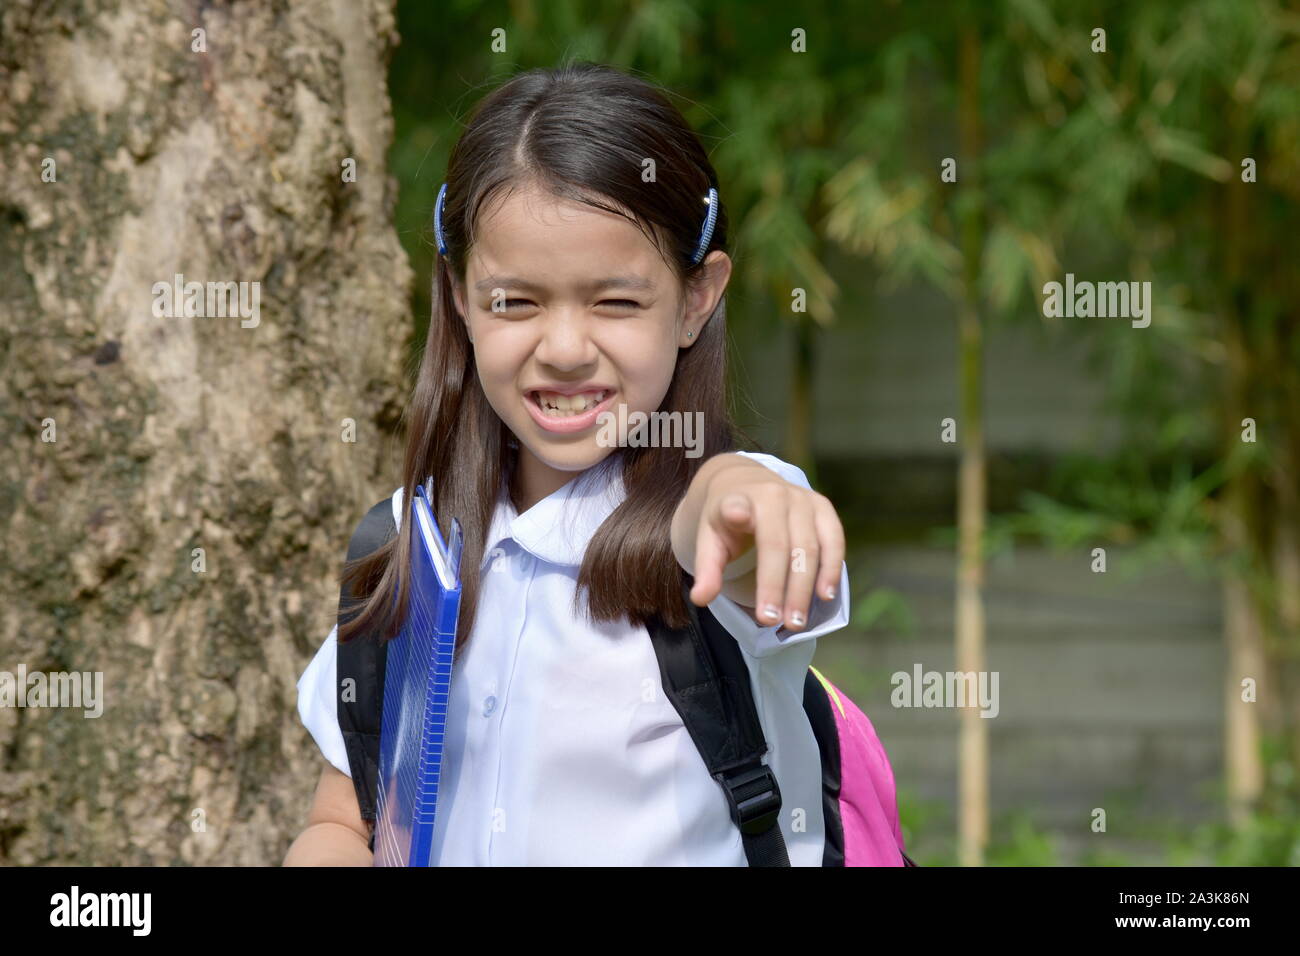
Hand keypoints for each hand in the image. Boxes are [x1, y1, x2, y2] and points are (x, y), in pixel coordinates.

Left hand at [672, 455, 844, 630]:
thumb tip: (701, 599)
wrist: (747, 482)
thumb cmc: (727, 517)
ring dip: (805, 588)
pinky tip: (825, 595)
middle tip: (771, 621)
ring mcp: (803, 498)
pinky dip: (832, 569)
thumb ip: (707, 567)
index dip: (738, 511)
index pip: (737, 508)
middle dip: (777, 587)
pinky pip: (834, 539)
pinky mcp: (823, 505)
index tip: (736, 515)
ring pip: (810, 547)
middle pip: (779, 545)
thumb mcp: (709, 537)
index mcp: (739, 497)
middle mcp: (774, 493)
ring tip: (796, 621)